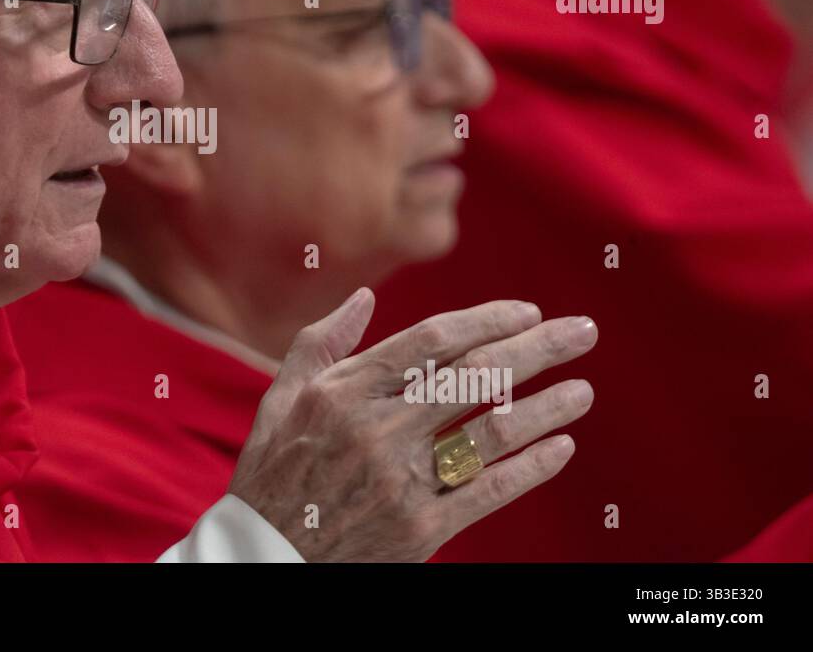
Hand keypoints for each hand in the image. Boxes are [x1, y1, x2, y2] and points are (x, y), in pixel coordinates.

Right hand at [228, 291, 596, 561]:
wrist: (265, 554)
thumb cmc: (274, 467)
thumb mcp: (281, 396)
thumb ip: (323, 341)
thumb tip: (364, 296)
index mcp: (344, 391)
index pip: (433, 341)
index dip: (487, 320)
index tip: (526, 312)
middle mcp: (376, 430)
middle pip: (475, 378)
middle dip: (537, 350)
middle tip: (582, 331)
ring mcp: (400, 482)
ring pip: (491, 434)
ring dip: (546, 408)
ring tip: (583, 390)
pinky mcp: (418, 529)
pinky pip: (487, 492)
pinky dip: (529, 468)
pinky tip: (561, 447)